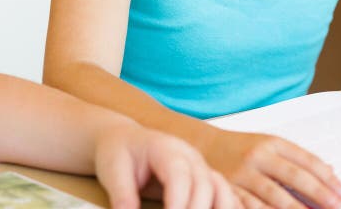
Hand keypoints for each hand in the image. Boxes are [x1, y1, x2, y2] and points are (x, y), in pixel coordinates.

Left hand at [95, 124, 240, 208]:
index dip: (178, 204)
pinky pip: (224, 193)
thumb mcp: (112, 171)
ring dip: (219, 208)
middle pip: (204, 185)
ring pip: (221, 188)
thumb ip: (122, 196)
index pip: (180, 176)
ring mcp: (200, 167)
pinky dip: (228, 206)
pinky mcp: (203, 179)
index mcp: (167, 149)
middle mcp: (190, 156)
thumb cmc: (119, 152)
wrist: (126, 139)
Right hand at [205, 129, 340, 208]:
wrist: (201, 145)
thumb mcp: (269, 145)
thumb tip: (329, 172)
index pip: (306, 160)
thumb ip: (296, 158)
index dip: (326, 177)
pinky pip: (251, 206)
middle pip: (294, 176)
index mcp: (272, 142)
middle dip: (318, 193)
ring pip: (274, 196)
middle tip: (336, 206)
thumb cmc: (240, 147)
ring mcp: (242, 174)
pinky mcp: (228, 189)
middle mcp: (258, 156)